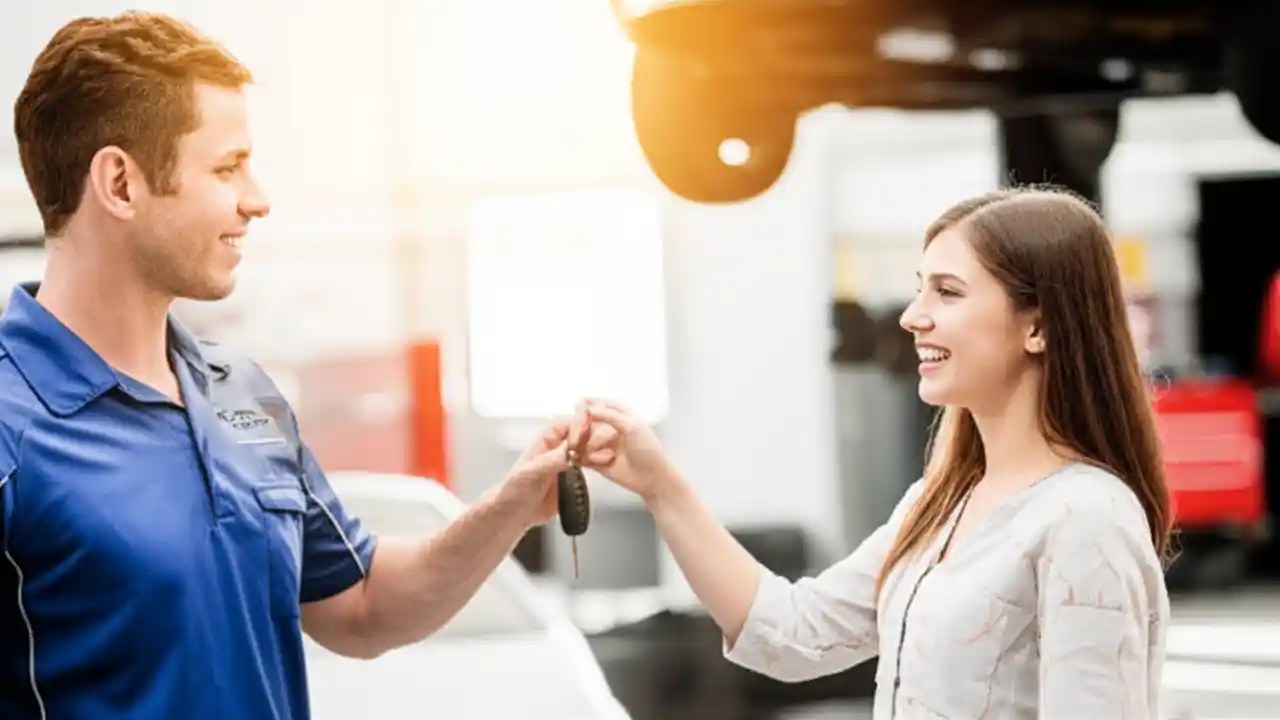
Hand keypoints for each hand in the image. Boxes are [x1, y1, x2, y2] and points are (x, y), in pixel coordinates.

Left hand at [497, 414, 616, 528]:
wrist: (515, 515)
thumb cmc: (512, 491)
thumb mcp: (529, 474)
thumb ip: (549, 462)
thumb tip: (568, 453)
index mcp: (543, 442)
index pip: (564, 423)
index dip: (578, 423)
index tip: (591, 429)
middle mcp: (556, 449)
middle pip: (580, 434)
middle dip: (593, 436)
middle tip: (604, 443)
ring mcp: (566, 463)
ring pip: (588, 448)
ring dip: (598, 450)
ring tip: (606, 456)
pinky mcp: (573, 478)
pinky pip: (590, 466)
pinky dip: (600, 464)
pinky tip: (605, 466)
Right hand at [573, 398, 677, 502]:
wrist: (654, 478)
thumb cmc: (648, 449)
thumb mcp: (632, 427)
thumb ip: (609, 415)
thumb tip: (587, 408)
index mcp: (616, 412)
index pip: (591, 403)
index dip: (583, 409)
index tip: (581, 418)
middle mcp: (605, 425)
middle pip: (580, 421)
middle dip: (579, 431)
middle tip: (577, 442)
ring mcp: (600, 443)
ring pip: (579, 440)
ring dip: (587, 448)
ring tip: (603, 457)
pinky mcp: (595, 460)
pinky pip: (581, 456)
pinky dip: (586, 459)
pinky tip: (599, 463)